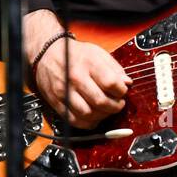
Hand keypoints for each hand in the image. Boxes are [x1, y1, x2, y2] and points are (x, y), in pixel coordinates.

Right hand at [25, 11, 130, 128]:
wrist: (48, 54)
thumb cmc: (76, 54)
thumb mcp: (98, 53)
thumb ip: (115, 68)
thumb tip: (127, 83)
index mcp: (88, 64)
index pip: (110, 83)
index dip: (121, 90)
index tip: (122, 91)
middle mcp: (75, 78)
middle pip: (100, 101)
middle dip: (115, 106)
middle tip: (118, 104)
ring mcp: (64, 92)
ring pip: (87, 114)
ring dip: (102, 116)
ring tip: (107, 110)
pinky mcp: (56, 102)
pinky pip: (73, 120)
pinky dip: (87, 123)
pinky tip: (94, 117)